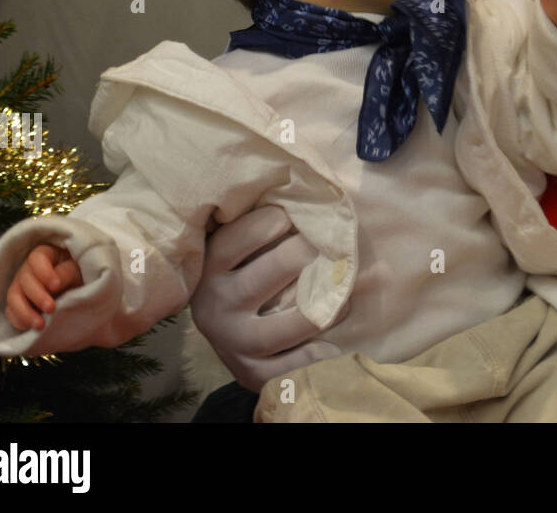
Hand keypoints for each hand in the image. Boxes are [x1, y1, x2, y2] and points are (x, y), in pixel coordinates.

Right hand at [6, 244, 82, 331]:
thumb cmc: (80, 272)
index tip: (56, 285)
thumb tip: (54, 285)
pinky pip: (11, 312)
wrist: (79, 288)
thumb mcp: (78, 269)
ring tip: (40, 324)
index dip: (44, 272)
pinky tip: (31, 327)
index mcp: (45, 254)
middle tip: (51, 308)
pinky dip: (19, 321)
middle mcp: (28, 269)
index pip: (36, 258)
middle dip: (37, 295)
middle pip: (24, 279)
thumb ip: (66, 273)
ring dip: (25, 312)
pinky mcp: (18, 303)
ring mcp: (20, 286)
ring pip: (13, 297)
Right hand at [189, 206, 343, 392]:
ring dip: (315, 310)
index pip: (233, 242)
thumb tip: (309, 184)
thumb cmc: (248, 272)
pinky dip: (311, 357)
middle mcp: (216, 306)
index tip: (292, 214)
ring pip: (276, 330)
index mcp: (211, 269)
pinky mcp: (251, 373)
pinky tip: (333, 345)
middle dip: (299, 257)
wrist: (230, 334)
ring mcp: (234, 342)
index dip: (266, 224)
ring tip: (345, 294)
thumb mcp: (242, 248)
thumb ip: (263, 222)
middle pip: (261, 280)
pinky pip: (284, 369)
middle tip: (327, 246)